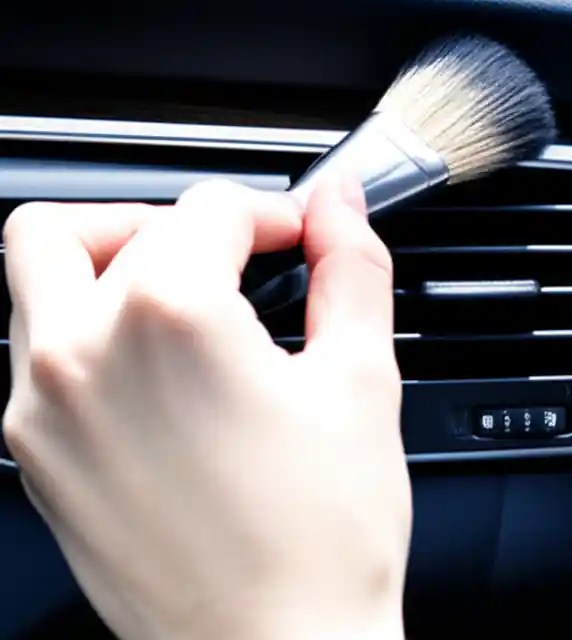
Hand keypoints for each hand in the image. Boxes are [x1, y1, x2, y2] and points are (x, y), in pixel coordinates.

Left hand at [2, 177, 409, 639]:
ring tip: (186, 304)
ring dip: (112, 262)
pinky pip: (35, 350)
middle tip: (241, 259)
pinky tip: (163, 374)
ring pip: (38, 274)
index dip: (272, 212)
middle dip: (184, 224)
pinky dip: (89, 330)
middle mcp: (82, 353)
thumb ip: (353, 272)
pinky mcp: (32, 455)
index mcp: (169, 320)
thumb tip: (343, 208)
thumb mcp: (362, 382)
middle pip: (104, 221)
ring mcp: (42, 408)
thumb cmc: (321, 541)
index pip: (210, 208)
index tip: (302, 237)